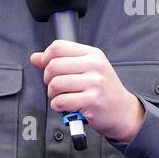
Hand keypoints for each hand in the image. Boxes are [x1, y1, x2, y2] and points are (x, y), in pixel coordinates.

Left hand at [30, 41, 144, 142]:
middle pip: (53, 66)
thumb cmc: (103, 90)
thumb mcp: (86, 69)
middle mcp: (94, 66)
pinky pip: (61, 102)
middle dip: (48, 79)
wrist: (123, 111)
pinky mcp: (92, 101)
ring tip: (62, 97)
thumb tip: (35, 57)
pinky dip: (57, 106)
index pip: (58, 47)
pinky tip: (66, 106)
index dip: (46, 58)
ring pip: (55, 84)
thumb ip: (61, 61)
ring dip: (53, 94)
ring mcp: (94, 83)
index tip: (48, 68)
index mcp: (92, 54)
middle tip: (57, 87)